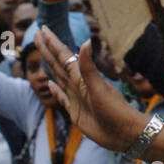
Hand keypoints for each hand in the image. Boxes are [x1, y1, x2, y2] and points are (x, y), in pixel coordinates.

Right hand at [38, 27, 145, 152]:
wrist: (124, 133)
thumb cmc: (115, 111)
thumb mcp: (99, 88)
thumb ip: (89, 68)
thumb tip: (85, 42)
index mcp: (82, 78)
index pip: (63, 56)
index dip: (52, 43)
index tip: (42, 30)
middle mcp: (78, 85)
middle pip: (59, 63)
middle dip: (48, 49)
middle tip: (38, 34)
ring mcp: (76, 98)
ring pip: (58, 77)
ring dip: (50, 65)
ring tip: (43, 54)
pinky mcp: (75, 112)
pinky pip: (61, 98)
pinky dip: (55, 90)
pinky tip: (50, 84)